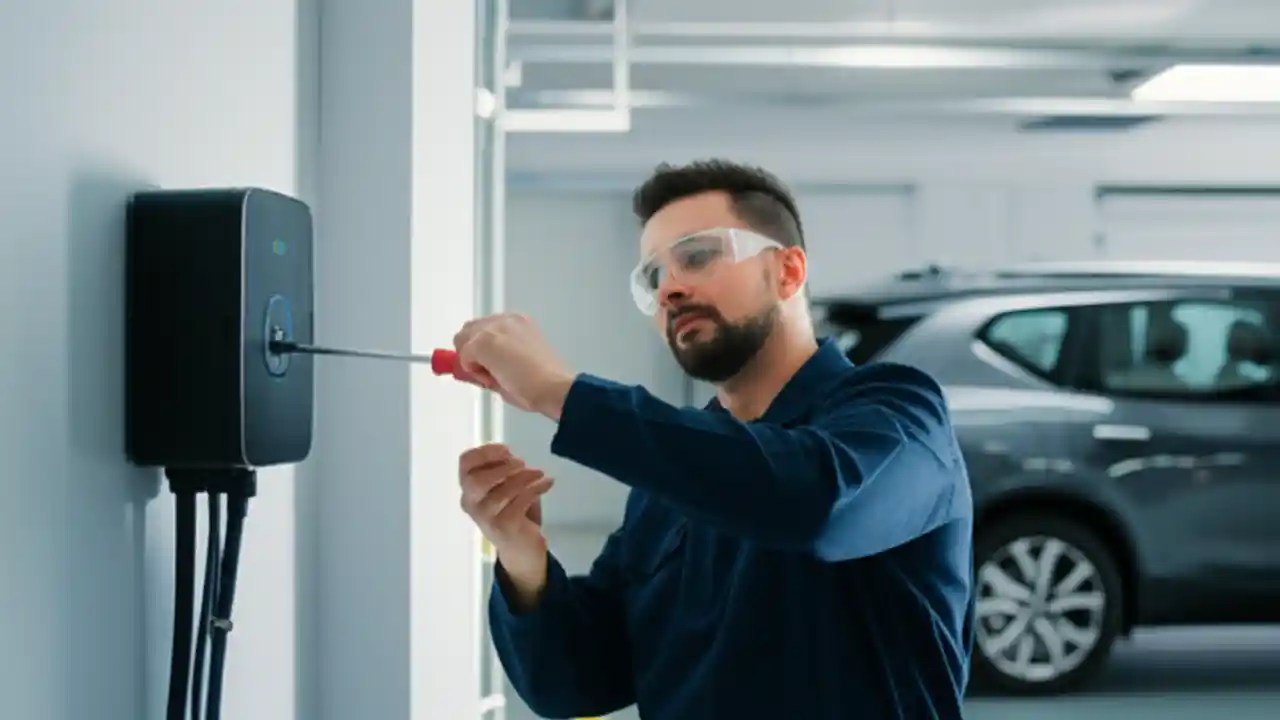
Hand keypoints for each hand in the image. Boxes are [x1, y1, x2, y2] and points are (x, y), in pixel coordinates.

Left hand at [453, 313, 574, 419]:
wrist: (554, 387)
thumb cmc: (543, 383)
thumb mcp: (518, 364)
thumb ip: (497, 360)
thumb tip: (479, 369)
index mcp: (517, 322)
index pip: (484, 328)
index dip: (480, 349)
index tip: (489, 368)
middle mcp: (505, 319)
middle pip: (470, 330)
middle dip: (471, 351)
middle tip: (487, 373)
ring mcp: (494, 328)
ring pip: (464, 339)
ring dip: (470, 358)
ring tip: (492, 376)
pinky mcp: (484, 341)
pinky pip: (464, 355)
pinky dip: (471, 369)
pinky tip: (491, 378)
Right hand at [458, 443, 552, 590]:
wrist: (521, 550)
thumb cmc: (512, 513)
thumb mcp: (505, 487)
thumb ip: (504, 470)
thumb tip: (511, 457)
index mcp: (469, 490)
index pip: (465, 464)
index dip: (485, 452)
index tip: (506, 449)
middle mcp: (471, 504)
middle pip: (476, 480)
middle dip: (502, 467)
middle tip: (522, 463)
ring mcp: (486, 518)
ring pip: (501, 491)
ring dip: (524, 478)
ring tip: (539, 474)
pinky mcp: (505, 527)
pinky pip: (520, 502)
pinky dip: (536, 489)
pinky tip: (547, 484)